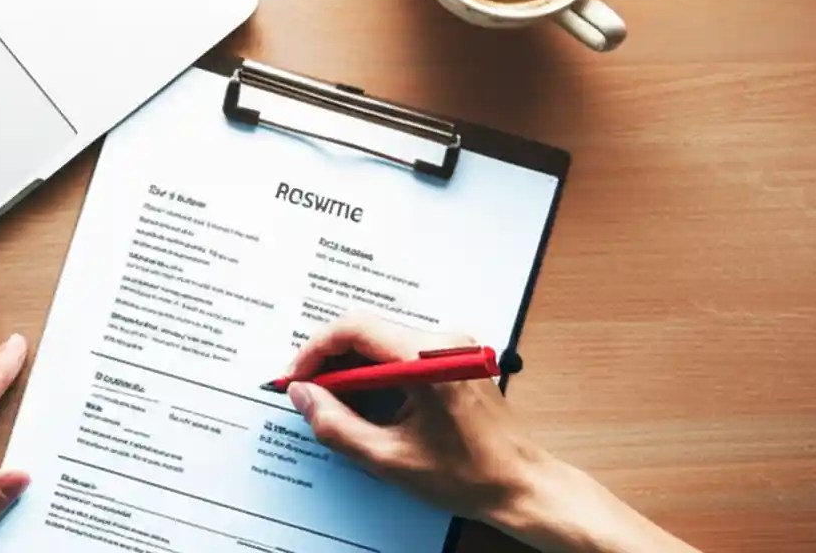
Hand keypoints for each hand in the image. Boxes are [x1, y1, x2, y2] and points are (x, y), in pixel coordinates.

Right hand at [285, 315, 700, 552]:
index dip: (313, 352)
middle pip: (365, 330)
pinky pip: (399, 351)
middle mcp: (441, 340)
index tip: (292, 379)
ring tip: (330, 403)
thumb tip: (303, 396)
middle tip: (304, 394)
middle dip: (328, 361)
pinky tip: (362, 402)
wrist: (522, 485)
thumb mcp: (389, 458)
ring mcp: (450, 346)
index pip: (353, 329)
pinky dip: (372, 372)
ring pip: (379, 341)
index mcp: (427, 358)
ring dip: (349, 368)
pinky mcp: (452, 357)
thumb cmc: (468, 475)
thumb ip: (336, 425)